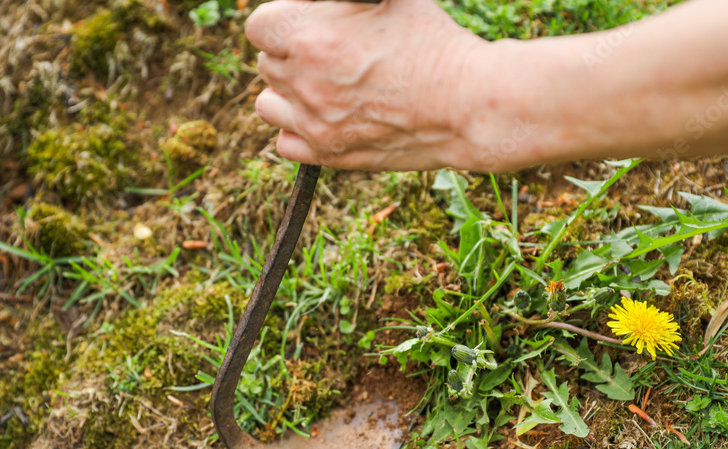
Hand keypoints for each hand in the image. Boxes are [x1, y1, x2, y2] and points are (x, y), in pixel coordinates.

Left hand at [245, 0, 486, 170]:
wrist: (467, 104)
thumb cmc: (435, 44)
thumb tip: (329, 6)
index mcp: (310, 37)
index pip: (260, 25)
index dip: (284, 18)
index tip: (311, 20)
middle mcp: (304, 83)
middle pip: (266, 62)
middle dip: (290, 51)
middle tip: (331, 50)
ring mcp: (315, 124)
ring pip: (267, 104)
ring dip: (287, 91)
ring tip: (322, 84)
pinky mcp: (330, 154)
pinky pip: (284, 143)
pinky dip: (298, 130)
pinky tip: (327, 116)